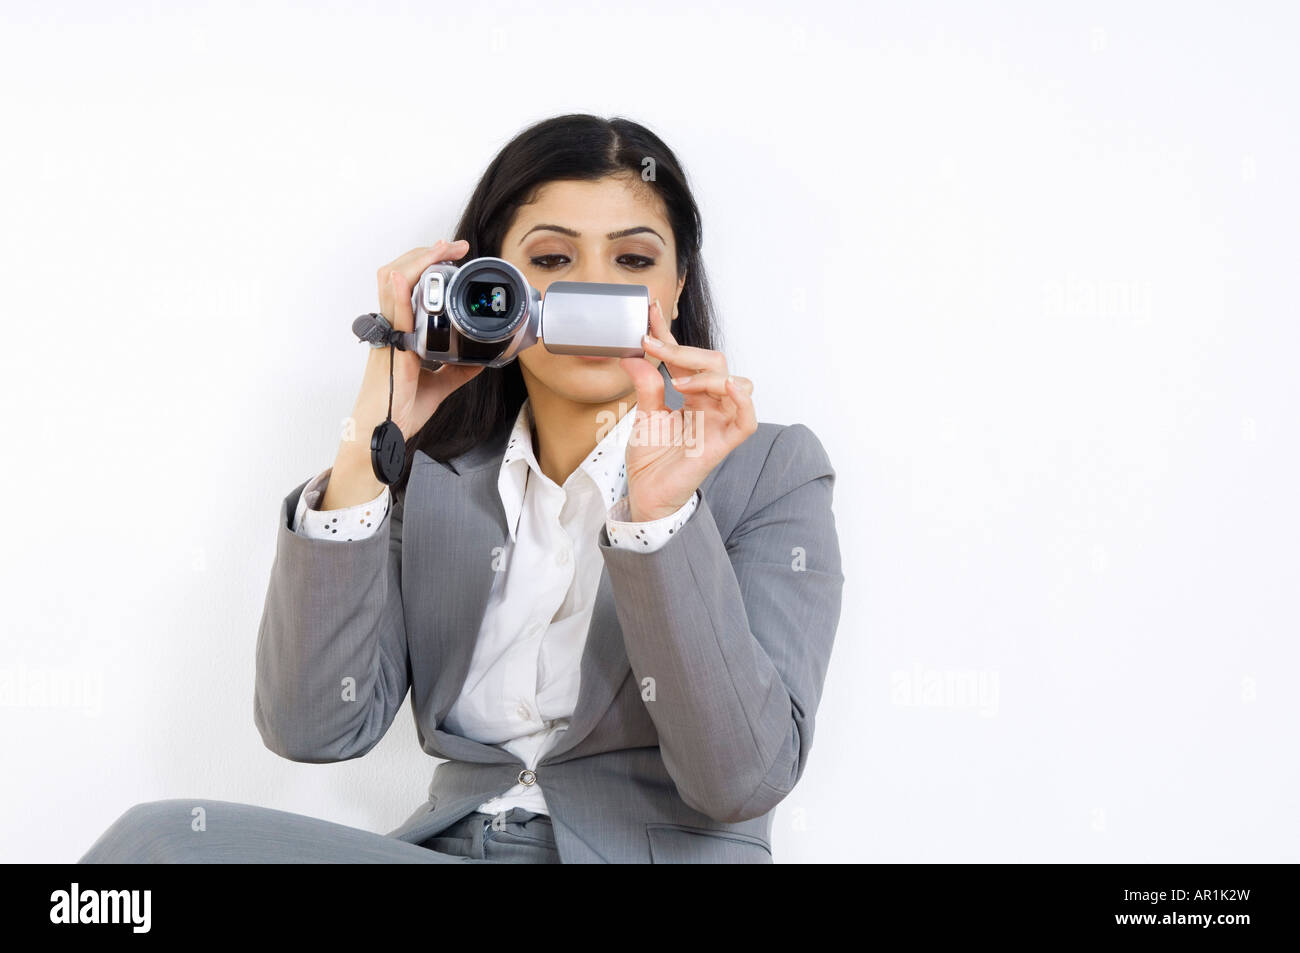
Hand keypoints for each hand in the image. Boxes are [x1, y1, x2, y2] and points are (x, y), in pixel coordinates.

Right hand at [356, 240, 484, 441]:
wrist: (383, 433)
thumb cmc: (400, 410)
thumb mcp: (438, 386)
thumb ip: (456, 372)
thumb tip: (478, 362)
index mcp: (400, 331)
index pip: (407, 285)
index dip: (426, 264)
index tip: (451, 254)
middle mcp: (391, 328)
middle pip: (398, 274)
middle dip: (425, 254)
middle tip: (453, 247)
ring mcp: (388, 336)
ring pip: (392, 285)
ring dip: (417, 263)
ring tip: (440, 250)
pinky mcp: (391, 351)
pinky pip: (393, 317)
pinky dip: (398, 294)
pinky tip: (404, 278)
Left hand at [617, 298, 756, 522]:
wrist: (648, 495)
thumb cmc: (651, 460)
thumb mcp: (644, 415)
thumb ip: (645, 385)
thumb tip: (634, 355)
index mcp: (693, 395)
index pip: (688, 357)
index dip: (671, 333)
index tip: (650, 312)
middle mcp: (711, 405)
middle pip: (716, 363)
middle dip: (687, 350)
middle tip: (655, 346)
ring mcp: (720, 422)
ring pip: (737, 382)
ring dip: (708, 374)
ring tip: (677, 382)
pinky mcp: (725, 443)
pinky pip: (747, 419)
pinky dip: (742, 401)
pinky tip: (725, 387)